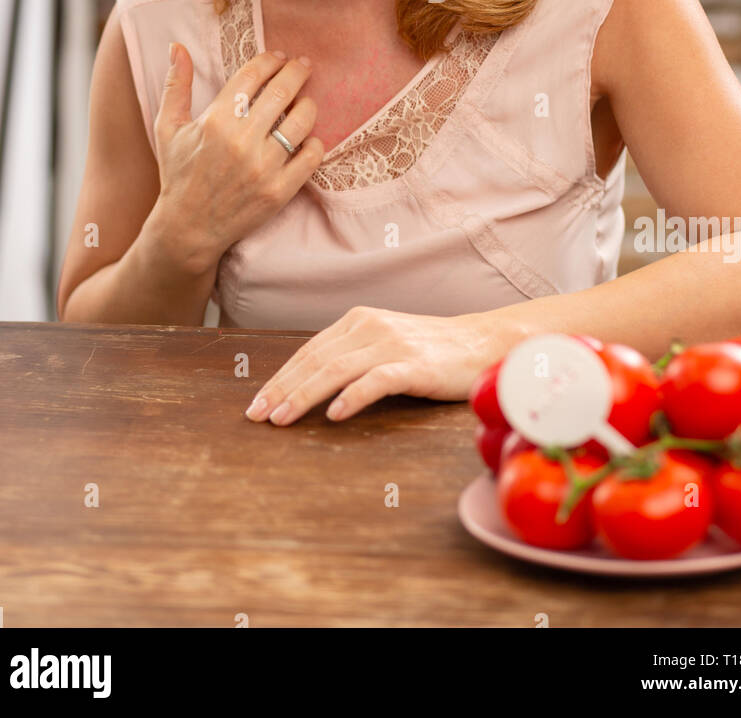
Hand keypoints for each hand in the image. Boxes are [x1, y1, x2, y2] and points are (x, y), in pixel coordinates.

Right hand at [152, 44, 324, 274]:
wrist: (189, 229)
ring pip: (303, 121)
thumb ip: (175, 84)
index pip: (253, 75)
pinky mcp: (279, 191)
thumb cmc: (179, 174)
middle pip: (283, 91)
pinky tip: (307, 138)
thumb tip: (176, 46)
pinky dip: (314, 143)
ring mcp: (263, 167)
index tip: (279, 56)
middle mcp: (241, 141)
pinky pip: (312, 156)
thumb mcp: (168, 128)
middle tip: (304, 65)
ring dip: (309, 104)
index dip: (270, 60)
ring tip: (306, 101)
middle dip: (297, 71)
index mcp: (215, 121)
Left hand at [244, 305, 504, 424]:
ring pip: (337, 369)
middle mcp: (371, 326)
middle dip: (282, 389)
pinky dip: (353, 396)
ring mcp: (393, 344)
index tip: (257, 404)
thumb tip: (309, 383)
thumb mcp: (385, 344)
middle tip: (257, 416)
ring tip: (282, 419)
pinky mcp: (415, 365)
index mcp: (360, 321)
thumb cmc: (432, 350)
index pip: (309, 351)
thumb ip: (352, 355)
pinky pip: (377, 381)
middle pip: (315, 360)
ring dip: (304, 396)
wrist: (484, 343)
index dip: (280, 377)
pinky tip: (335, 414)